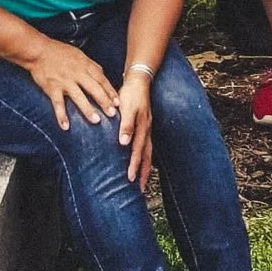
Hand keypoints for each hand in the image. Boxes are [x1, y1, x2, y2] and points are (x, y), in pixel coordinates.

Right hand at [24, 38, 117, 131]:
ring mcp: (64, 81)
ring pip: (78, 97)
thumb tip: (102, 74)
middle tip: (112, 113)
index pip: (101, 79)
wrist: (39, 51)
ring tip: (96, 120)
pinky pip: (58, 103)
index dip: (110, 91)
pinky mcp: (52, 88)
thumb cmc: (60, 52)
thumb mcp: (79, 55)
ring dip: (88, 109)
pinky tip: (66, 126)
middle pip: (93, 88)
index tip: (118, 102)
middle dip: (104, 101)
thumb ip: (91, 65)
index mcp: (84, 65)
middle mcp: (77, 73)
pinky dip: (61, 115)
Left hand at [116, 72, 153, 186]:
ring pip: (147, 153)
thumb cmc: (131, 93)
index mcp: (142, 128)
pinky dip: (144, 158)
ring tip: (141, 182)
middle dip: (143, 173)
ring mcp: (147, 129)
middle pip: (146, 156)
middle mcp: (147, 131)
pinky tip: (140, 163)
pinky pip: (146, 147)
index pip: (138, 151)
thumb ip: (126, 125)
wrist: (139, 80)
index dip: (134, 165)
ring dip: (145, 168)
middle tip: (139, 190)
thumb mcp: (127, 107)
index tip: (129, 179)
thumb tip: (124, 143)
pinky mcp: (145, 127)